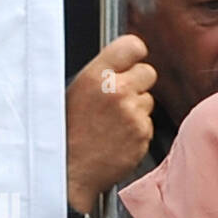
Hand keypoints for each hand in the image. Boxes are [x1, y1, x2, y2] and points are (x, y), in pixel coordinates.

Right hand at [66, 34, 156, 207]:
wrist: (70, 170)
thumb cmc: (68, 133)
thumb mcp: (75, 91)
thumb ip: (102, 74)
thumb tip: (122, 63)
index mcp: (97, 76)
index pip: (133, 46)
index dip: (135, 54)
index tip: (133, 61)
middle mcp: (118, 91)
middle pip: (148, 72)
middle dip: (138, 83)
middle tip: (120, 98)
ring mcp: (133, 114)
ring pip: (149, 100)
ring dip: (137, 109)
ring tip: (113, 123)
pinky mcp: (143, 135)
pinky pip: (148, 124)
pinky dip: (138, 130)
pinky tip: (118, 137)